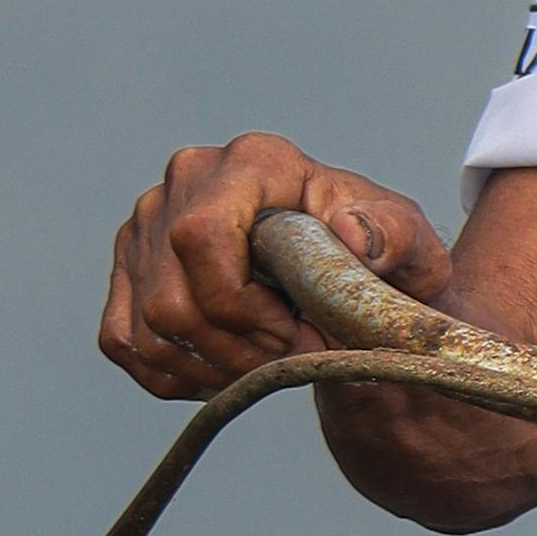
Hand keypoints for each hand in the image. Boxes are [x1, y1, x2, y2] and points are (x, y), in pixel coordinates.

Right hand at [99, 134, 450, 400]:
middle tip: (289, 359)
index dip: (240, 305)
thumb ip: (395, 236)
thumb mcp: (411, 247)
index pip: (202, 236)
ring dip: (211, 368)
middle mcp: (186, 180)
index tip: (295, 333)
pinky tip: (228, 370)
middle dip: (234, 349)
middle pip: (171, 298)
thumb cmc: (381, 258)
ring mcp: (148, 226)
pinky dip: (177, 374)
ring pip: (147, 329)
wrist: (350, 274)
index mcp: (253, 161)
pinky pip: (125, 343)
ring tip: (268, 366)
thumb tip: (350, 232)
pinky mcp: (129, 272)